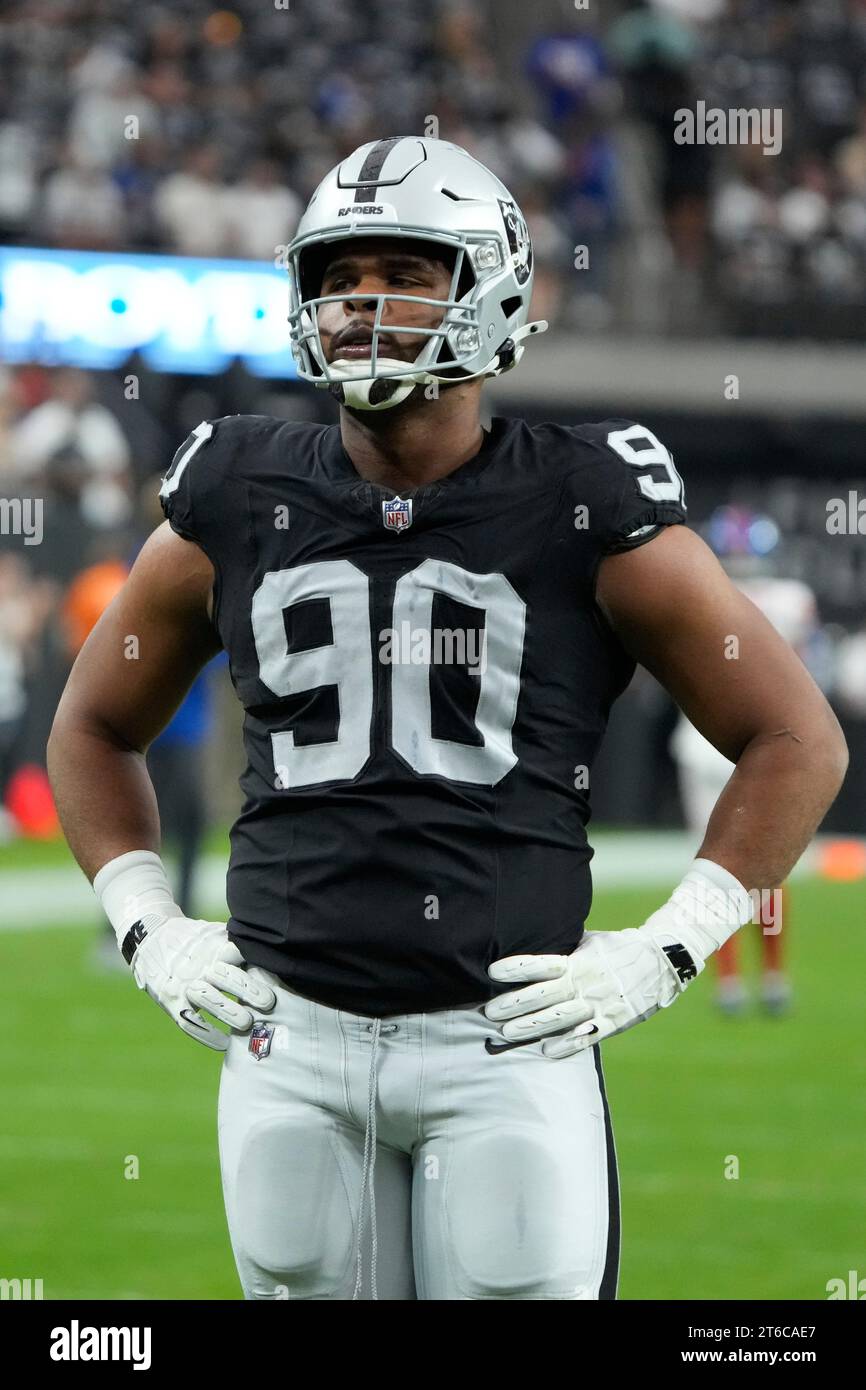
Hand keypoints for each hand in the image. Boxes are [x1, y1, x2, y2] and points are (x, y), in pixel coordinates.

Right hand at [128, 914, 276, 1050]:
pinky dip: (206, 1035)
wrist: (150, 937)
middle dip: (248, 990)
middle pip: (226, 976)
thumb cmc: (194, 939)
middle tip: (269, 1002)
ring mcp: (184, 984)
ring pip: (208, 999)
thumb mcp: (214, 933)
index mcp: (214, 946)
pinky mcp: (171, 1001)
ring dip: (228, 1012)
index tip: (276, 972)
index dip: (256, 962)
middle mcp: (200, 965)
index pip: (238, 951)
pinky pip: (189, 1022)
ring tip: (248, 1024)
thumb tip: (273, 954)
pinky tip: (224, 1044)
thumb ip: (238, 943)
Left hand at [484, 926, 689, 1058]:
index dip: (516, 968)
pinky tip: (546, 1051)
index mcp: (579, 960)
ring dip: (531, 1027)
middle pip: (544, 996)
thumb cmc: (618, 948)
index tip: (492, 971)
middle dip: (514, 1005)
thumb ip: (563, 947)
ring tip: (506, 1033)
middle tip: (489, 1012)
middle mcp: (586, 983)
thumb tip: (531, 941)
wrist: (662, 961)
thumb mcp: (590, 940)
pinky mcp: (614, 1021)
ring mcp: (600, 1004)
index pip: (541, 964)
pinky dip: (567, 1044)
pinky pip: (587, 1036)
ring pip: (560, 1019)